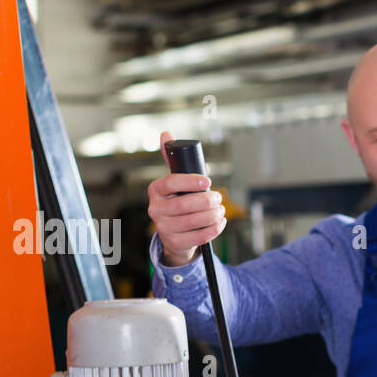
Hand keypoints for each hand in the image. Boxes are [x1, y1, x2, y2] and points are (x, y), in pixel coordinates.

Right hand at [146, 130, 224, 264]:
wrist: (175, 234)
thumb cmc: (178, 202)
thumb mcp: (174, 182)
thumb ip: (172, 160)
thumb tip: (166, 133)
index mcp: (155, 191)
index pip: (170, 182)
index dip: (190, 181)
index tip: (208, 181)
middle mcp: (155, 209)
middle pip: (184, 204)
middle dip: (207, 200)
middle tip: (218, 197)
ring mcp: (164, 228)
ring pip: (194, 221)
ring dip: (213, 215)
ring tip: (221, 210)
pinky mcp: (175, 242)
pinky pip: (199, 236)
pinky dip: (214, 228)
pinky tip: (220, 222)